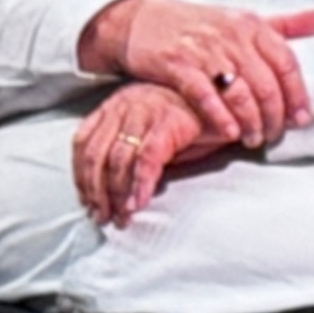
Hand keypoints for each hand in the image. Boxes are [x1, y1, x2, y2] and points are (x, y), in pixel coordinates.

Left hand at [72, 83, 231, 227]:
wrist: (232, 96)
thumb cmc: (194, 115)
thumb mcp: (153, 128)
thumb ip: (132, 149)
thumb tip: (116, 189)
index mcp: (116, 104)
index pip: (83, 143)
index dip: (81, 177)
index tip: (88, 201)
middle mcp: (125, 103)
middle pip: (96, 155)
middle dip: (96, 192)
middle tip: (103, 217)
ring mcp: (146, 111)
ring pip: (118, 160)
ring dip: (117, 194)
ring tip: (123, 217)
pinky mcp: (169, 121)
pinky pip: (146, 159)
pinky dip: (140, 184)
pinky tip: (139, 202)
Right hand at [80, 0, 313, 150]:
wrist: (143, 20)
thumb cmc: (200, 25)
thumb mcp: (244, 20)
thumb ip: (285, 24)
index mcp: (252, 25)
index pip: (286, 62)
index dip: (298, 93)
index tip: (302, 118)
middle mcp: (232, 36)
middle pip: (266, 82)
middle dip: (275, 114)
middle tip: (275, 134)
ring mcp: (205, 50)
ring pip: (239, 92)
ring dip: (250, 121)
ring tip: (253, 138)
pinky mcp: (177, 64)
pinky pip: (204, 94)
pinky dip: (219, 116)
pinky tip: (228, 132)